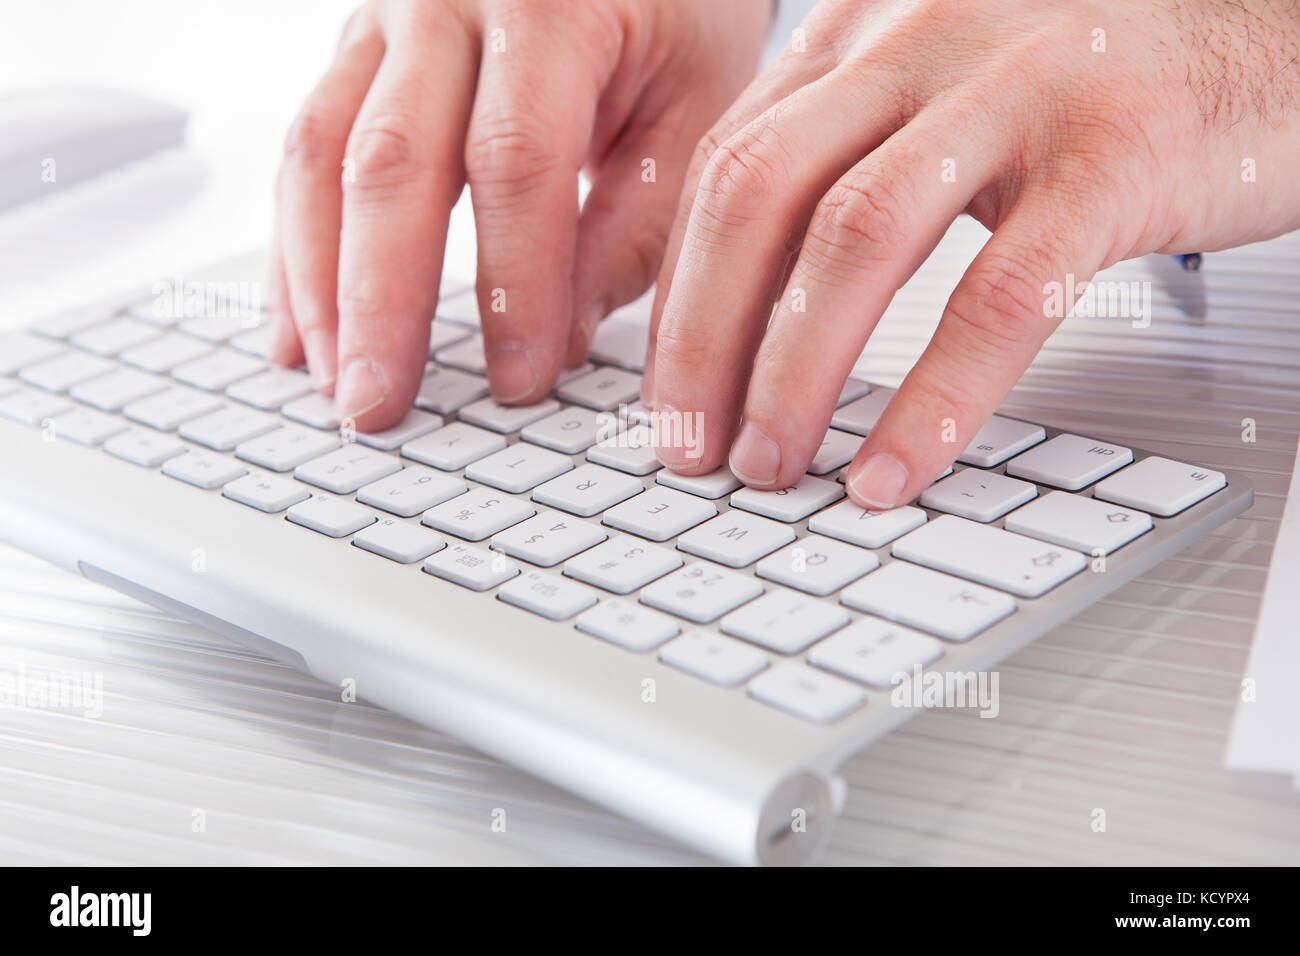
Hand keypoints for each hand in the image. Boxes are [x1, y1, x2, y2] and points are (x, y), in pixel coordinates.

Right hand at [269, 0, 769, 429]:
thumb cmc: (675, 4)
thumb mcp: (697, 98)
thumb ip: (642, 213)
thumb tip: (569, 331)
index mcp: (550, 5)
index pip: (515, 162)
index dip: (513, 283)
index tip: (519, 380)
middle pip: (391, 161)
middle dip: (379, 301)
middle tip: (378, 405)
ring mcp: (385, 18)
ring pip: (321, 153)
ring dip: (318, 281)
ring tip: (330, 378)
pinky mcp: (356, 48)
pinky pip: (305, 146)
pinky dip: (297, 246)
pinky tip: (298, 324)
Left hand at [647, 0, 1299, 506]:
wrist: (1268, 46)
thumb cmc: (1091, 101)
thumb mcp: (941, 111)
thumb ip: (848, 174)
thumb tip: (752, 319)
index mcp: (864, 37)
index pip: (727, 168)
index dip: (680, 294)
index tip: (664, 394)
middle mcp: (921, 41)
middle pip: (759, 196)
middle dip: (705, 339)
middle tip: (691, 447)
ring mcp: (1017, 89)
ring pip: (857, 239)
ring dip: (794, 373)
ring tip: (769, 468)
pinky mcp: (1111, 157)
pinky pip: (999, 296)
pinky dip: (935, 398)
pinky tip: (894, 470)